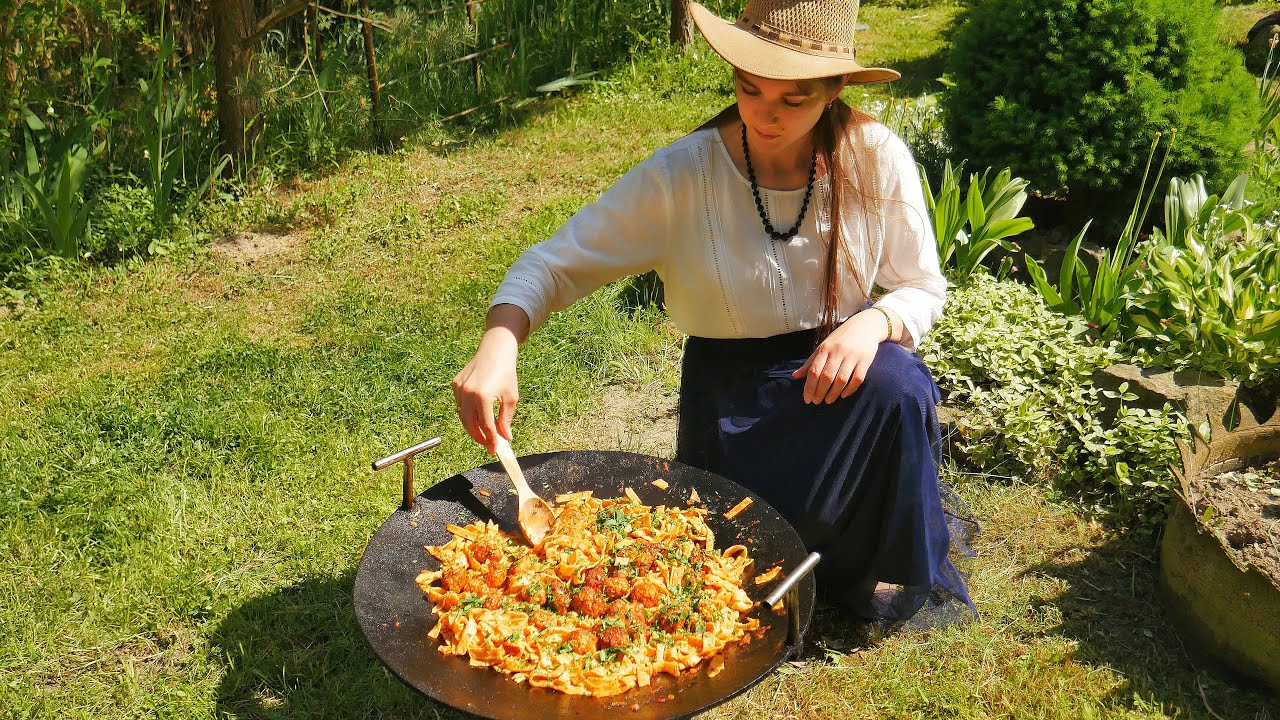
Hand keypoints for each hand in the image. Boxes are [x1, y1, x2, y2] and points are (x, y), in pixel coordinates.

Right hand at [452, 305, 529, 451]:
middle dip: (478, 437)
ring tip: (483, 433)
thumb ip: (506, 419)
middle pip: (470, 424)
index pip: (486, 425)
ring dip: (472, 427)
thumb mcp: (511, 397)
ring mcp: (459, 388)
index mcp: (483, 396)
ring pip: (463, 416)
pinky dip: (467, 413)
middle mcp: (468, 393)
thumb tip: (505, 437)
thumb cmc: (506, 373)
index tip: (494, 449)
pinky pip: (460, 404)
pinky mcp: (455, 384)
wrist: (495, 350)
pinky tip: (477, 416)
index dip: (490, 440)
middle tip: (487, 444)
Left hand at [791, 310, 889, 403]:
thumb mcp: (823, 347)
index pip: (814, 371)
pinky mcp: (866, 359)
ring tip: (828, 401)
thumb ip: (810, 362)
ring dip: (834, 393)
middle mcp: (838, 351)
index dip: (809, 387)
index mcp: (825, 349)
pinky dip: (850, 389)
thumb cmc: (840, 339)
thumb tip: (795, 376)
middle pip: (826, 376)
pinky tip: (844, 395)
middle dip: (820, 392)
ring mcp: (852, 355)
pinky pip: (858, 378)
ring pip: (841, 379)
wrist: (865, 325)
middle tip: (817, 402)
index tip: (807, 399)